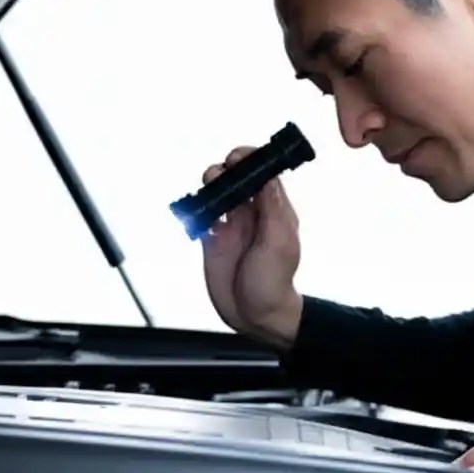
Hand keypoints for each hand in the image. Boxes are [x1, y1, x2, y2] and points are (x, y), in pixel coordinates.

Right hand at [200, 146, 303, 349]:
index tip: (237, 156)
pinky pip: (201, 216)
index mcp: (273, 210)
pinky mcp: (212, 240)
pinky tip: (195, 213)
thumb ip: (272, 209)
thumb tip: (268, 176)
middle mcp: (251, 214)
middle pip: (236, 179)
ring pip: (217, 193)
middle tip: (218, 175)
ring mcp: (231, 226)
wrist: (255, 316)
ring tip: (207, 188)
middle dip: (225, 169)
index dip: (250, 160)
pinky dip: (195, 209)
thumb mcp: (278, 243)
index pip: (262, 174)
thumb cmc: (273, 282)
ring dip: (210, 186)